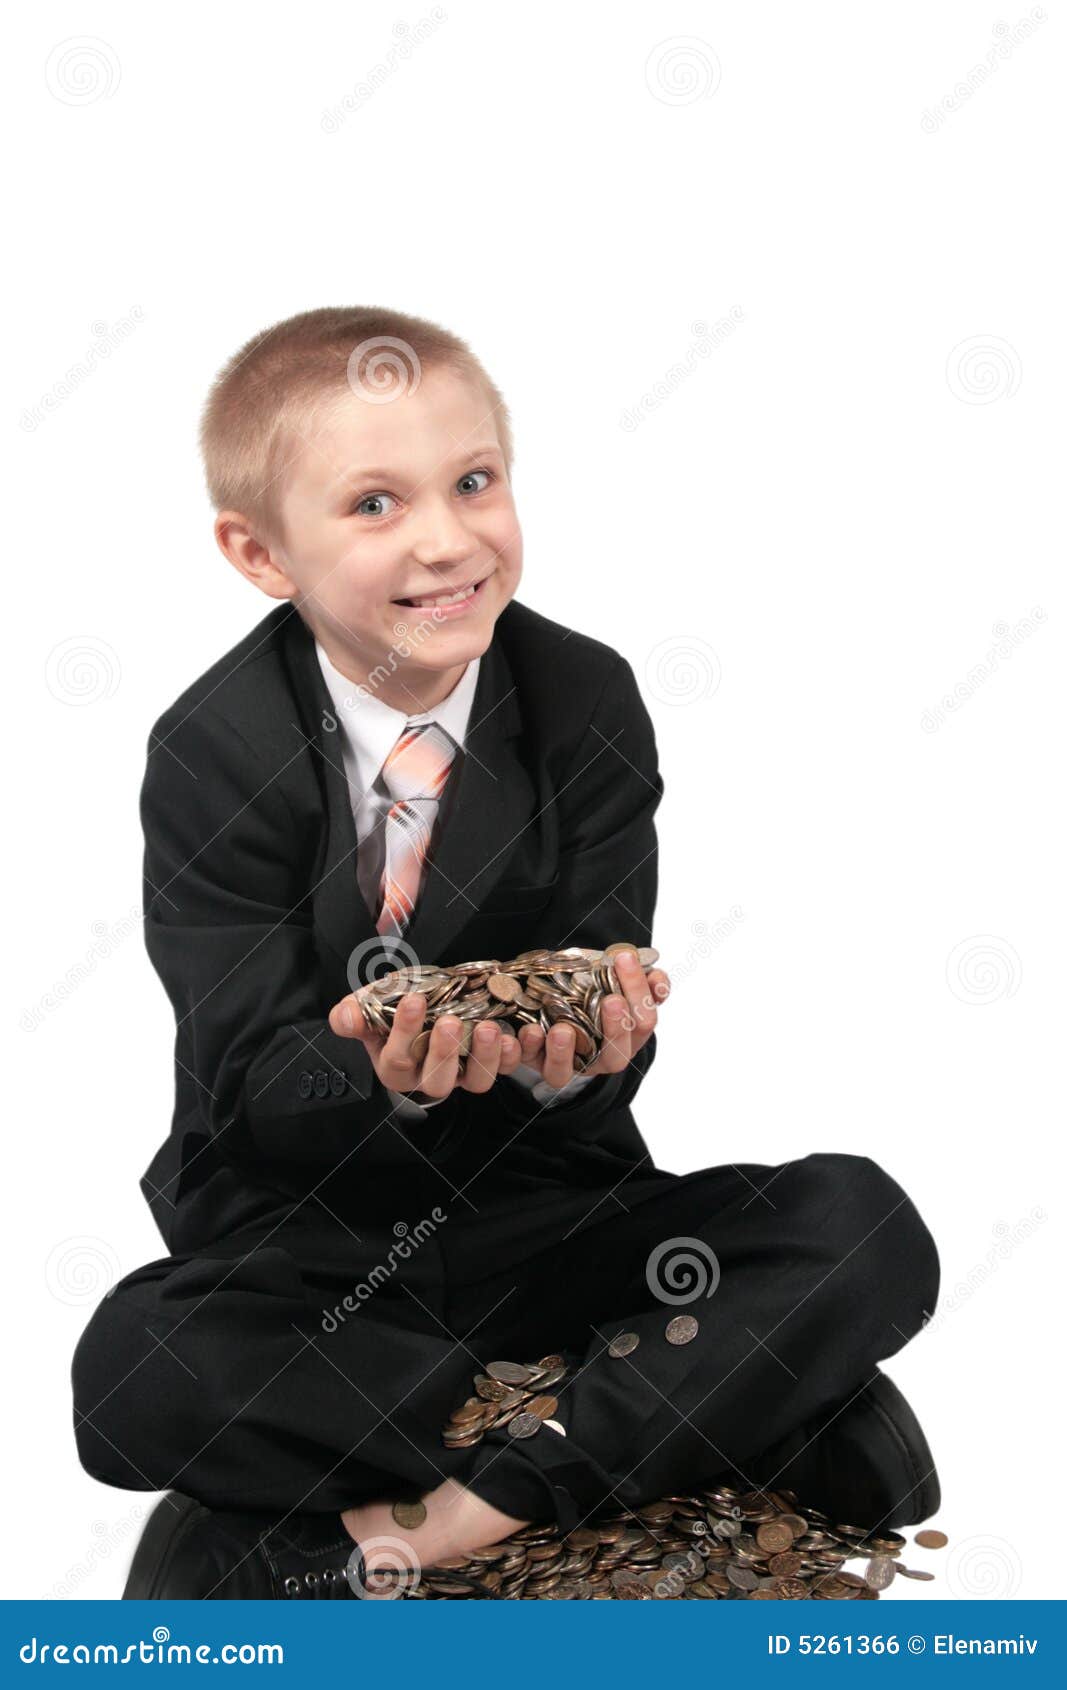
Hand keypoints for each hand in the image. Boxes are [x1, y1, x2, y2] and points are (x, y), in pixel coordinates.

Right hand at [329, 990, 525, 1100]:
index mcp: (395, 1066)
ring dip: (483, 1057)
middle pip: (436, 1079)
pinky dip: (511, 1055)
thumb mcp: (373, 1003)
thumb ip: (356, 1012)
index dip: (404, 1032)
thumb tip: (344, 1019)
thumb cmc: (397, 1005)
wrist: (427, 1000)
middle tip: (451, 1021)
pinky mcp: (488, 1065)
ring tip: (487, 1027)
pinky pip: (503, 1069)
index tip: (413, 1001)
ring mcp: (461, 1073)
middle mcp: (428, 1077)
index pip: (397, 1058)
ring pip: (474, 1081)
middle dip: (445, 1052)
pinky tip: (514, 1035)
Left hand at [515, 951, 669, 1089]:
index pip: (644, 1019)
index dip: (639, 991)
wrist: (552, 999)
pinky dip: (531, 1048)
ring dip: (567, 1050)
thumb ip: (637, 977)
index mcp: (630, 1035)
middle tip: (612, 1000)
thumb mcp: (612, 977)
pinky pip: (534, 1064)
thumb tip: (657, 977)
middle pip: (617, 1054)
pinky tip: (530, 1030)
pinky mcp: (541, 1063)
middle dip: (616, 1027)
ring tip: (561, 1028)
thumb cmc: (591, 988)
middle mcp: (605, 1056)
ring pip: (575, 1071)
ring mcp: (574, 1064)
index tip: (625, 957)